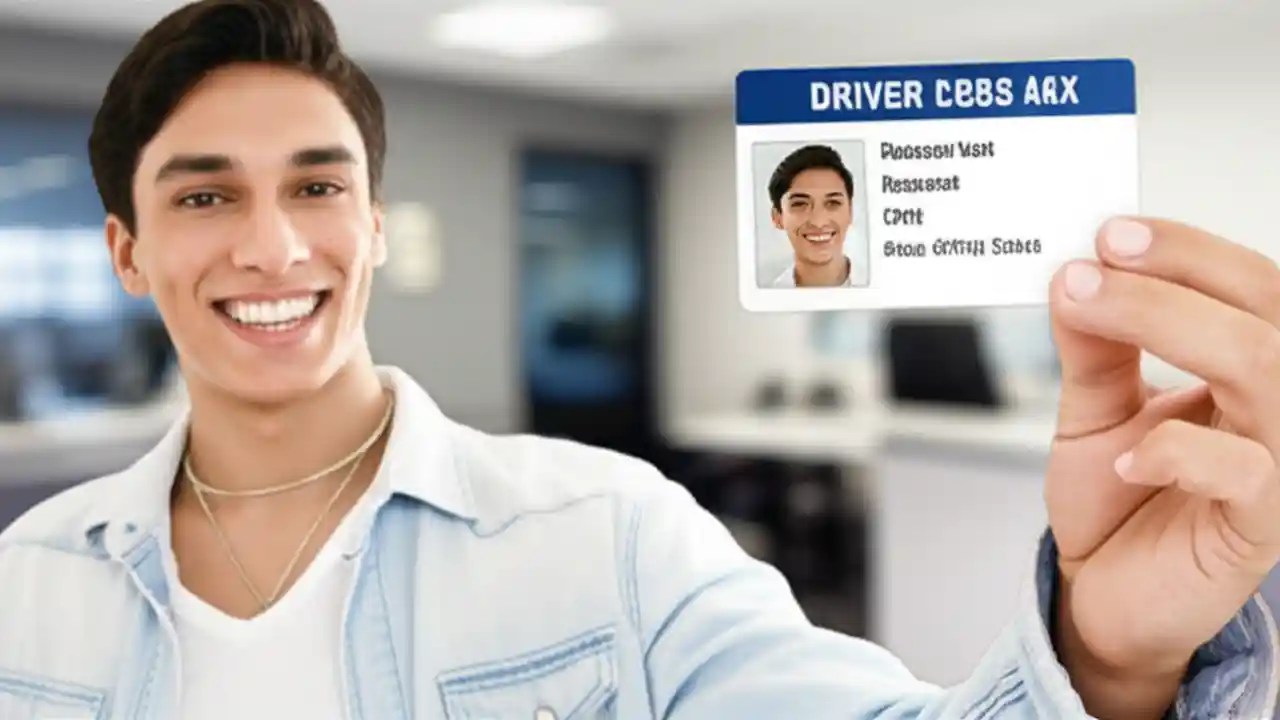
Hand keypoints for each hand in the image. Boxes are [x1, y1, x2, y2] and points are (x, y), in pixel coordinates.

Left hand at [1045, 217, 1279, 717]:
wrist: (1103, 595)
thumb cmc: (1114, 502)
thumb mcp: (1093, 411)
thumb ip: (1093, 349)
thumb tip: (1074, 275)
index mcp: (1245, 373)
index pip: (1247, 292)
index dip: (1188, 252)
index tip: (1110, 232)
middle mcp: (1272, 412)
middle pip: (1265, 317)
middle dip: (1180, 273)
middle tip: (1101, 253)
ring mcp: (1275, 469)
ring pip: (1265, 372)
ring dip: (1172, 326)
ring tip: (1090, 308)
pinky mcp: (1260, 528)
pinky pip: (1248, 474)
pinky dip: (1178, 453)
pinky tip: (1124, 454)